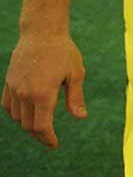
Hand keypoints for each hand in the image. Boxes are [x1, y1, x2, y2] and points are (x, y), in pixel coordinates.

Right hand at [3, 32, 86, 148]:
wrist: (42, 32)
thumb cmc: (63, 52)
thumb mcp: (76, 73)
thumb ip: (76, 98)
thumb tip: (81, 118)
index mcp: (43, 94)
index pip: (42, 127)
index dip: (48, 138)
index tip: (54, 144)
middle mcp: (25, 94)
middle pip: (28, 126)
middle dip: (40, 135)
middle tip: (50, 137)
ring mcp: (14, 89)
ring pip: (18, 117)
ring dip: (28, 124)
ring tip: (41, 124)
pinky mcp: (8, 83)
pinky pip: (8, 106)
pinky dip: (16, 113)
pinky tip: (27, 112)